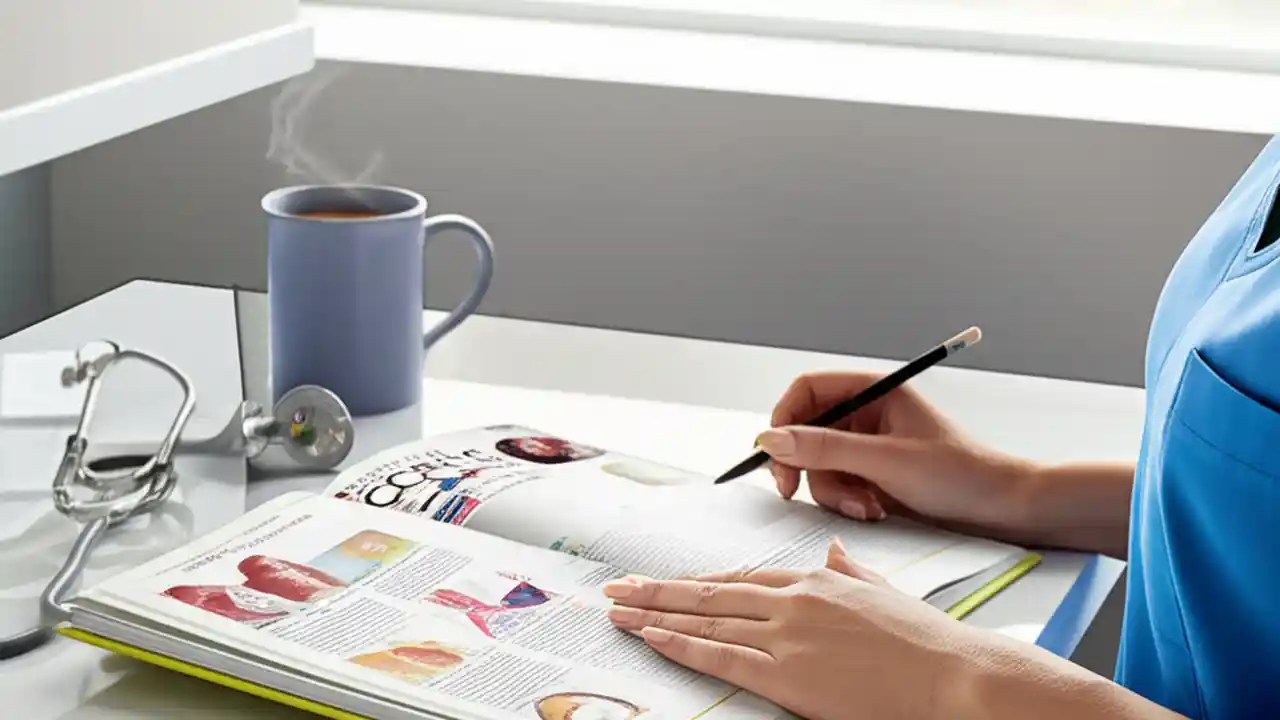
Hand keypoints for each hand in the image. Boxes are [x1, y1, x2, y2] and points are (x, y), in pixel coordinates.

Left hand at [604, 539, 971, 719]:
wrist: (956, 675)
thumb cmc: (928, 642)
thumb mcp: (886, 591)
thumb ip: (852, 571)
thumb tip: (834, 552)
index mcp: (817, 581)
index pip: (742, 578)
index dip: (699, 582)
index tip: (670, 583)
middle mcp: (794, 601)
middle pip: (710, 593)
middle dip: (658, 590)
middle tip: (618, 587)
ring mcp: (788, 636)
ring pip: (706, 620)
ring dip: (655, 614)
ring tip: (618, 611)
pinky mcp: (789, 675)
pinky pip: (720, 656)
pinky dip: (680, 645)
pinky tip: (652, 637)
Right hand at [758, 371, 1036, 537]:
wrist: (1003, 510)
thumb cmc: (959, 474)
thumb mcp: (885, 460)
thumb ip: (823, 449)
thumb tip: (769, 440)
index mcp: (874, 390)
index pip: (807, 390)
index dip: (783, 419)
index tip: (774, 454)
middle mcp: (867, 413)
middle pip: (806, 431)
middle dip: (805, 465)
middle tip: (793, 492)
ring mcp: (869, 445)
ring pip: (819, 464)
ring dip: (832, 490)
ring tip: (865, 507)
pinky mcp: (874, 474)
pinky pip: (837, 485)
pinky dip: (847, 501)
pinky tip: (873, 511)